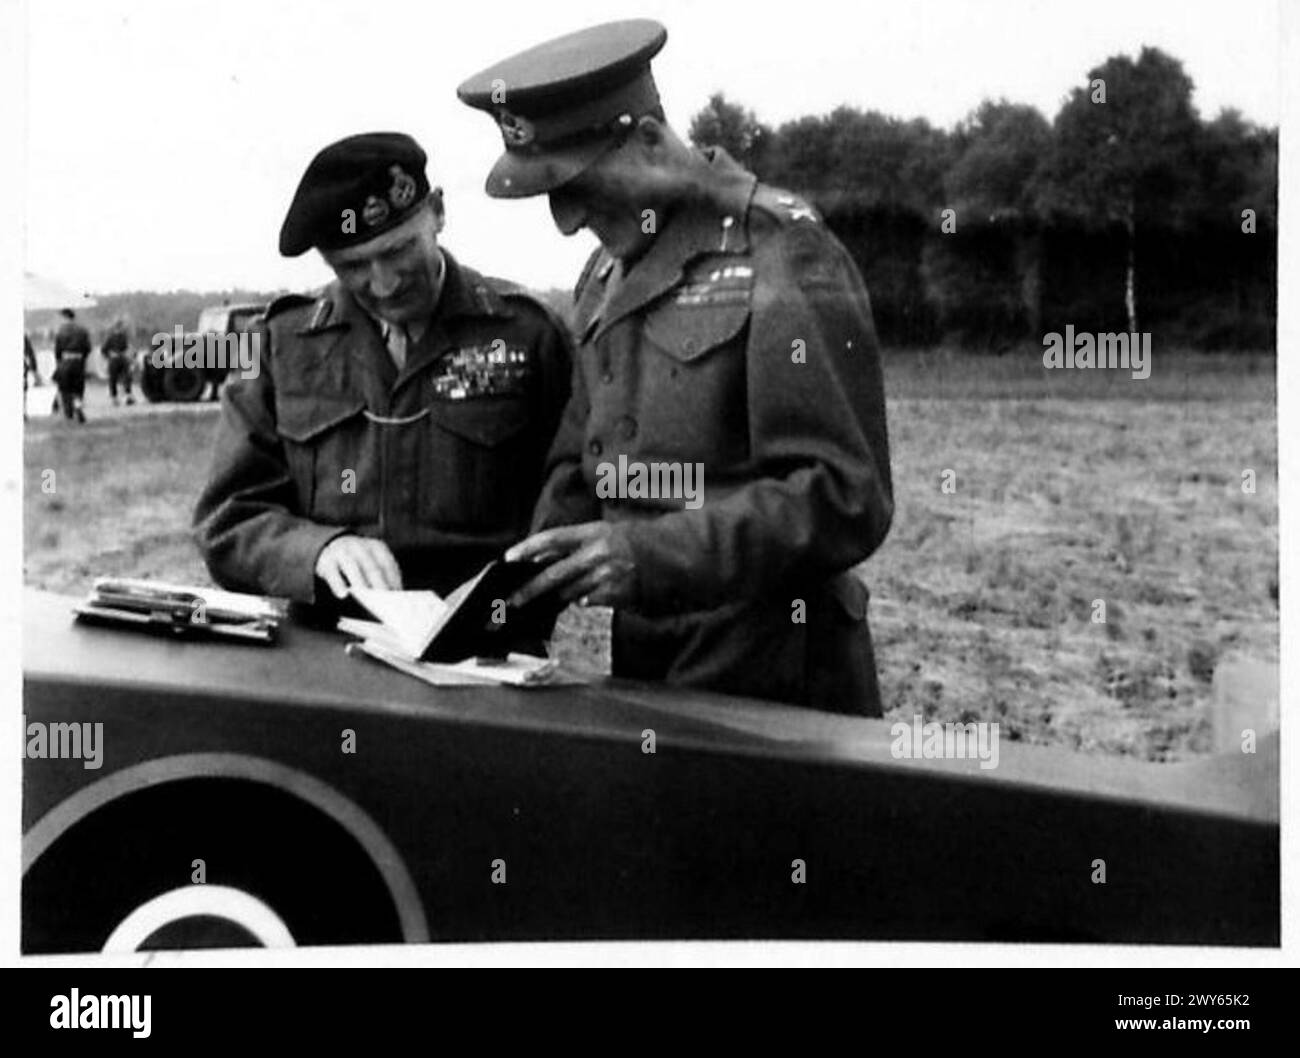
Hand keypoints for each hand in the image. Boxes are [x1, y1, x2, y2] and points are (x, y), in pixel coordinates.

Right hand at [314, 535, 402, 597]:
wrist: (330, 543)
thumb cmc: (358, 559)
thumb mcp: (372, 560)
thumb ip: (382, 574)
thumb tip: (394, 595)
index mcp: (376, 547)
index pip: (387, 564)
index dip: (394, 580)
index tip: (399, 596)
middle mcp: (360, 547)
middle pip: (372, 567)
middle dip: (380, 584)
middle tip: (386, 601)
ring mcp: (343, 552)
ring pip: (353, 568)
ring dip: (360, 583)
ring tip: (367, 599)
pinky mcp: (327, 561)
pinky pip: (333, 574)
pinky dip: (338, 584)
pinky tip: (343, 594)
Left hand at [505, 522, 636, 608]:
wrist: (679, 556)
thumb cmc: (640, 545)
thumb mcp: (608, 536)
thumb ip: (578, 549)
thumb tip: (544, 563)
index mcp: (595, 532)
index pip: (553, 538)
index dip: (528, 548)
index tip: (507, 559)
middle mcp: (600, 552)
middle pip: (554, 574)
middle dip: (528, 590)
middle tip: (510, 601)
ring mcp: (610, 575)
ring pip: (570, 593)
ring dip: (553, 601)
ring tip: (537, 607)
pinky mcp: (619, 595)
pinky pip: (590, 604)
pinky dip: (583, 604)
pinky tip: (585, 601)